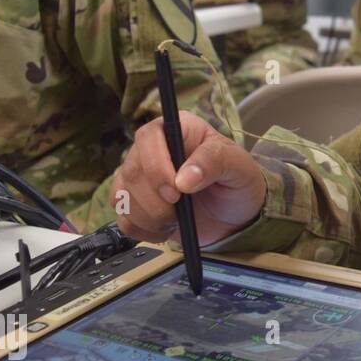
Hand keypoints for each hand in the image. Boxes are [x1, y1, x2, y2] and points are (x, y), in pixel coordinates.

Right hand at [113, 110, 266, 245]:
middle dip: (155, 200)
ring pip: (122, 197)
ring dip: (150, 217)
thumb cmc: (238, 181)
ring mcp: (140, 178)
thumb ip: (215, 162)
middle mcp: (152, 150)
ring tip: (177, 219)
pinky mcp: (135, 204)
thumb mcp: (239, 166)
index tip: (177, 191)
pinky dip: (145, 230)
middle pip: (132, 171)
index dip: (156, 166)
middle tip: (179, 211)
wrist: (236, 215)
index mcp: (177, 130)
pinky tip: (167, 228)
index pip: (148, 137)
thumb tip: (184, 178)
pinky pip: (123, 220)